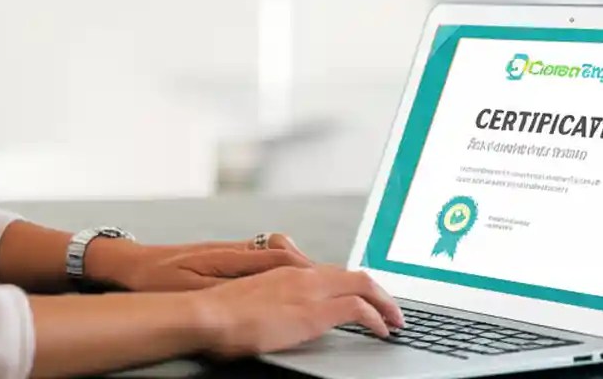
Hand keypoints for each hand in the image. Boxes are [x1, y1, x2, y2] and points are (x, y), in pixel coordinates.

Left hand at [100, 233, 314, 291]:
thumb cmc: (157, 276)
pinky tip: (290, 278)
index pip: (276, 257)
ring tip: (319, 281)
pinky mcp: (228, 255)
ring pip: (277, 251)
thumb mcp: (188, 286)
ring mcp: (232, 249)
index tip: (325, 279)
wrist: (134, 263)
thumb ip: (221, 289)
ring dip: (300, 264)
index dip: (304, 268)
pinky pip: (266, 255)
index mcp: (227, 255)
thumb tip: (249, 294)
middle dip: (312, 265)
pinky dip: (285, 265)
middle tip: (336, 280)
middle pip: (284, 250)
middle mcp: (234, 248)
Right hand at [193, 264, 404, 359]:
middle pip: (354, 275)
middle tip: (391, 310)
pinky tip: (382, 331)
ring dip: (384, 303)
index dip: (355, 285)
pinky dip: (376, 318)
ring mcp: (310, 290)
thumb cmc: (219, 313)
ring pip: (363, 286)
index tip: (366, 298)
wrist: (207, 314)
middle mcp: (303, 274)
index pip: (333, 272)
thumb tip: (278, 311)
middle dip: (378, 292)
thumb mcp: (250, 299)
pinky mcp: (314, 312)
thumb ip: (271, 298)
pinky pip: (358, 309)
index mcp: (287, 271)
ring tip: (394, 320)